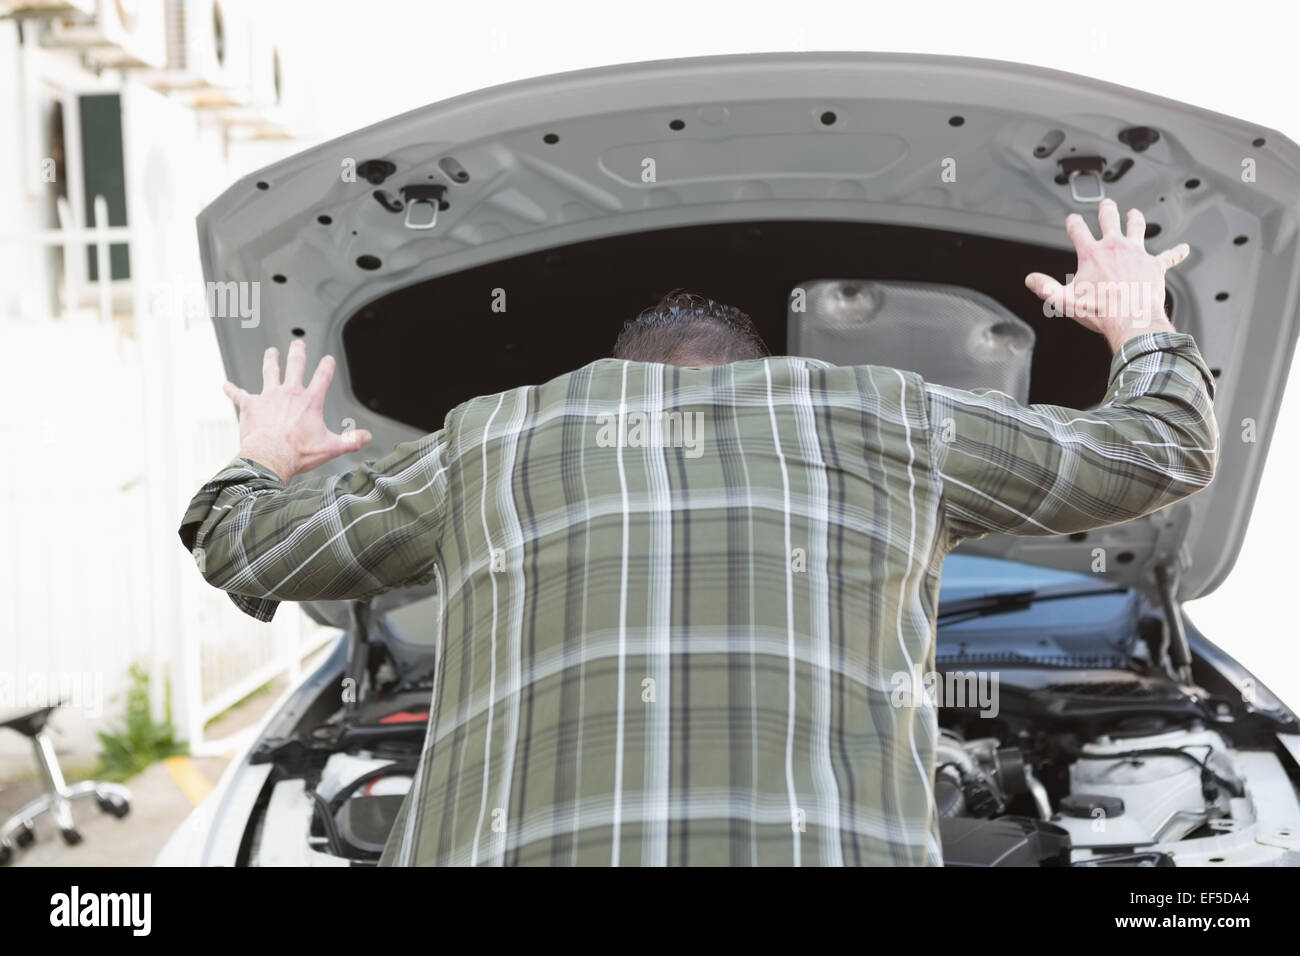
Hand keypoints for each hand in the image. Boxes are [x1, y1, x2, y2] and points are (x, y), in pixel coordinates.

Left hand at [222, 340, 372, 482]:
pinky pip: (239, 394)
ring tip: (271, 352)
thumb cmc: (298, 454)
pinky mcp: (251, 406)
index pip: (322, 377)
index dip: (326, 367)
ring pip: (269, 372)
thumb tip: (366, 437)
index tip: (328, 359)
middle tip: (298, 344)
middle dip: (297, 353)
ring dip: (270, 361)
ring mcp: (269, 397)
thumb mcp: (330, 448)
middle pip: (295, 366)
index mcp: (310, 402)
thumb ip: (350, 441)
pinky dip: (232, 390)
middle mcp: (289, 393)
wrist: (270, 458)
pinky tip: (226, 385)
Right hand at [1025, 198, 1188, 352]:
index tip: (1072, 219)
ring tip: (1134, 214)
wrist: (1131, 320)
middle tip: (1106, 205)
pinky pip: (1168, 256)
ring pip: (1137, 228)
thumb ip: (1045, 288)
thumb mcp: (1064, 301)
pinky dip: (1176, 253)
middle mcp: (1115, 247)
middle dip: (1107, 211)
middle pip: (1110, 220)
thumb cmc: (1100, 311)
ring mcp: (1137, 254)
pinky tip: (1184, 248)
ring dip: (1135, 220)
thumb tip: (1030, 279)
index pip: (1079, 231)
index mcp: (1092, 254)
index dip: (1074, 223)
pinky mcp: (1154, 266)